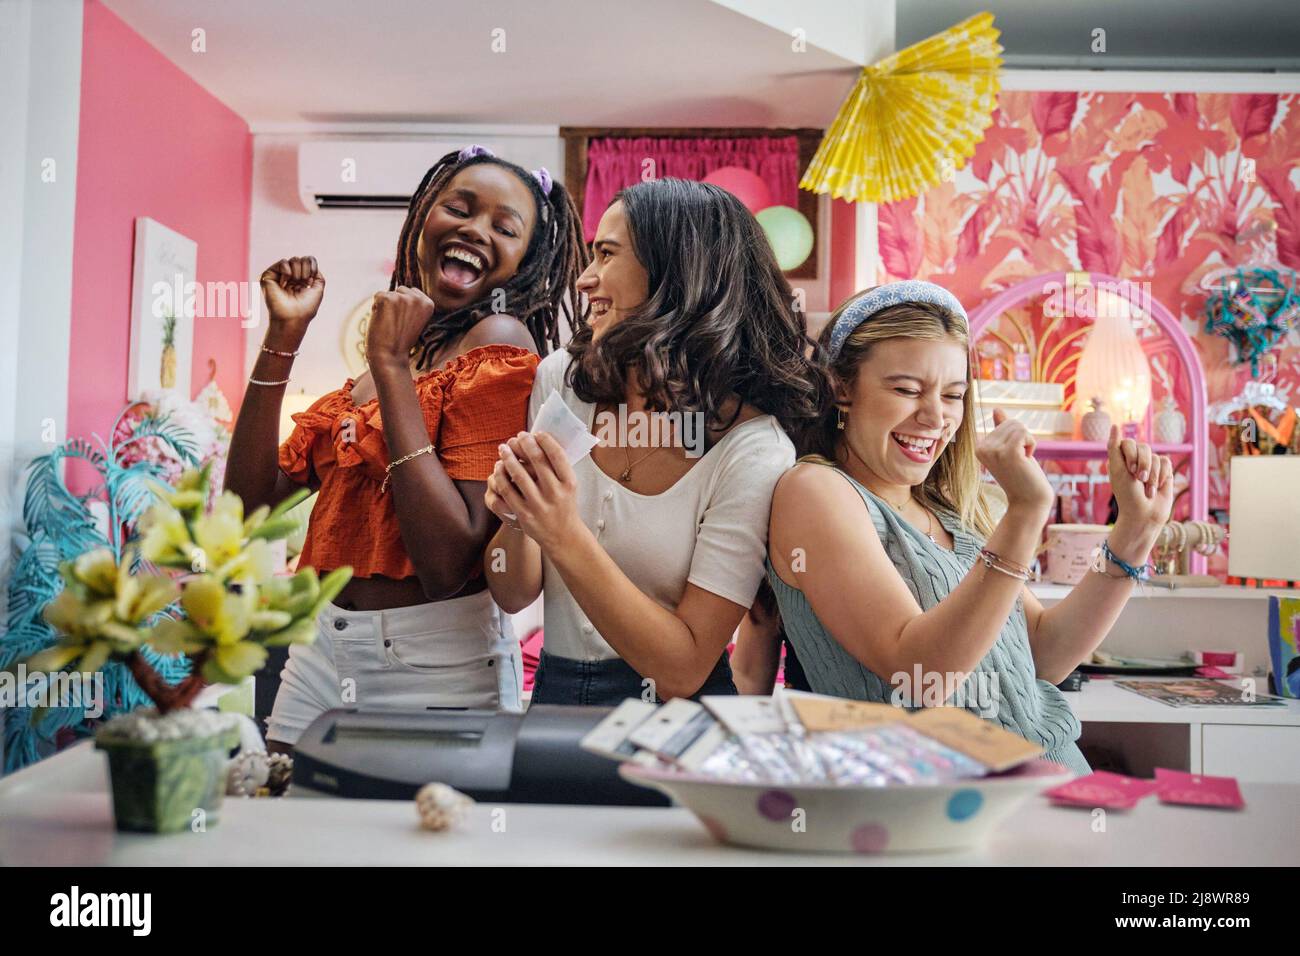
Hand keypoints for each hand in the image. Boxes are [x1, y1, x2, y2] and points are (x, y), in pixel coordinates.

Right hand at [260, 257, 323, 328]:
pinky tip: (285, 282)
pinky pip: (282, 262)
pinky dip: (287, 270)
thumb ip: (317, 274)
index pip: (308, 261)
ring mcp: (280, 276)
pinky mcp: (270, 276)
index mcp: (302, 280)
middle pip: (302, 260)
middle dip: (306, 271)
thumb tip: (309, 262)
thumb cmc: (305, 307)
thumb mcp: (318, 289)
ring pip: (294, 260)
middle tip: (303, 284)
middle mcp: (291, 277)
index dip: (312, 267)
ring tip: (294, 283)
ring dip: (298, 271)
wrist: (292, 317)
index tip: (310, 281)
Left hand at [366, 286, 435, 365]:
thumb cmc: (401, 341)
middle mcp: (417, 298)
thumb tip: (402, 288)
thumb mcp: (415, 321)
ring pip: (388, 293)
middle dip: (395, 303)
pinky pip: (377, 296)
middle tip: (396, 324)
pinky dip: (376, 308)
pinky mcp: (387, 298)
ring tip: (389, 324)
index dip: (404, 307)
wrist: (390, 356)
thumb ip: (412, 305)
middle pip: (400, 290)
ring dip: (385, 307)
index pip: (411, 293)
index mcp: (429, 303)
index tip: (406, 323)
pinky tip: (382, 321)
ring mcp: (402, 297)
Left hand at [487, 432, 582, 550]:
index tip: (536, 433)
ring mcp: (539, 505)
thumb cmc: (564, 504)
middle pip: (537, 461)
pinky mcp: (524, 514)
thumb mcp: (569, 486)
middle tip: (517, 436)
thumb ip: (558, 467)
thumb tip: (540, 441)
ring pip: (519, 475)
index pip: (557, 455)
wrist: (562, 535)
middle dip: (525, 444)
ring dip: (508, 458)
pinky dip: (501, 477)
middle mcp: (555, 493)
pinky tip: (499, 468)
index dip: (545, 440)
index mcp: (569, 483)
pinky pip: (507, 492)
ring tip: (503, 449)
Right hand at [975, 408, 1053, 513]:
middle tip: (1020, 460)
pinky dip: (1032, 444)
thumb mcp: (1010, 449)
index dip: (1017, 438)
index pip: (1004, 422)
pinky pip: (1025, 433)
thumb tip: (996, 409)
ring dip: (1028, 442)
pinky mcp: (1008, 452)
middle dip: (1023, 438)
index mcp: (979, 447)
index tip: (1013, 459)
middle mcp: (981, 448)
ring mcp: (993, 450)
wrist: (1028, 500)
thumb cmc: (1022, 475)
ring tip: (1023, 461)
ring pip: (1019, 426)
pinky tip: (1026, 460)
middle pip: (1011, 422)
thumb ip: (1001, 430)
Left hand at [1107, 425, 1173, 530]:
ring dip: (1152, 475)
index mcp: (1120, 459)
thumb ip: (1114, 448)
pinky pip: (1166, 462)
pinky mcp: (1164, 471)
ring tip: (1147, 489)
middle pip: (1145, 447)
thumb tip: (1114, 425)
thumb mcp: (1117, 471)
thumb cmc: (1127, 495)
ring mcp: (1150, 465)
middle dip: (1143, 465)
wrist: (1145, 515)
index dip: (1132, 455)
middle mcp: (1135, 460)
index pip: (1129, 443)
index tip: (1130, 471)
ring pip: (1156, 456)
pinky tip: (1157, 487)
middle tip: (1139, 480)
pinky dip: (1162, 475)